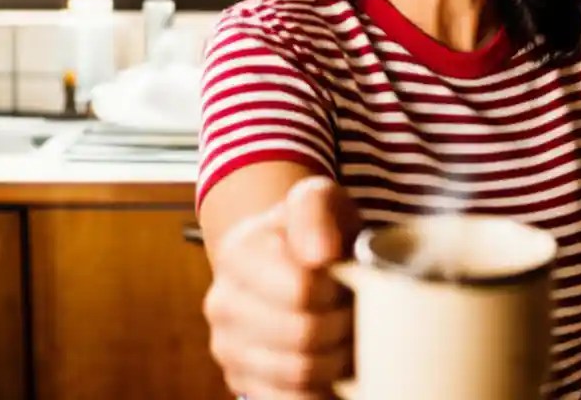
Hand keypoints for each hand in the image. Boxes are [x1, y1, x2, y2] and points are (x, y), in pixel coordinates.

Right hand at [204, 176, 361, 398]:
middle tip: (357, 309)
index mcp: (238, 254)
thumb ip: (317, 209)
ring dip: (338, 359)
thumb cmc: (315, 231)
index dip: (342, 288)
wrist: (292, 260)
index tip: (352, 276)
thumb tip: (320, 254)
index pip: (303, 289)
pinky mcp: (243, 383)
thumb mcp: (320, 200)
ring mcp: (229, 348)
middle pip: (304, 335)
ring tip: (347, 334)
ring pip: (299, 374)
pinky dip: (320, 390)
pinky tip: (331, 367)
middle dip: (344, 325)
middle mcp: (223, 303)